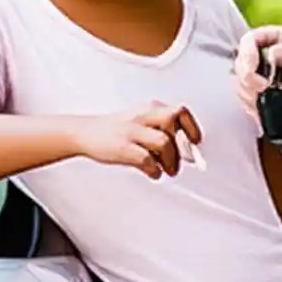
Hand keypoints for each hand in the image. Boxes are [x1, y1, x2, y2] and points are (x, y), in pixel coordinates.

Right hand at [75, 100, 202, 178]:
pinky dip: (154, 170)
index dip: (191, 127)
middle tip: (181, 160)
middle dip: (182, 143)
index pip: (180, 111)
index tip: (196, 142)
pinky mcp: (122, 147)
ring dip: (170, 160)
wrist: (85, 133)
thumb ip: (162, 130)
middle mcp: (142, 116)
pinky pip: (146, 159)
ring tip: (167, 170)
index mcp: (150, 108)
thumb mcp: (141, 122)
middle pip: (173, 119)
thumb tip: (185, 151)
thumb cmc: (117, 130)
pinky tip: (153, 173)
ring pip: (163, 141)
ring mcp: (132, 131)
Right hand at [234, 25, 281, 121]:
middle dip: (251, 78)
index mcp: (269, 38)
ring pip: (240, 84)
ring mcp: (253, 75)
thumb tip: (270, 55)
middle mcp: (257, 55)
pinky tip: (272, 101)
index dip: (247, 54)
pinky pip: (245, 100)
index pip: (247, 40)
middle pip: (240, 64)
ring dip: (256, 92)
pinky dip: (257, 104)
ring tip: (277, 93)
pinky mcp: (253, 94)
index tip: (252, 68)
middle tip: (266, 86)